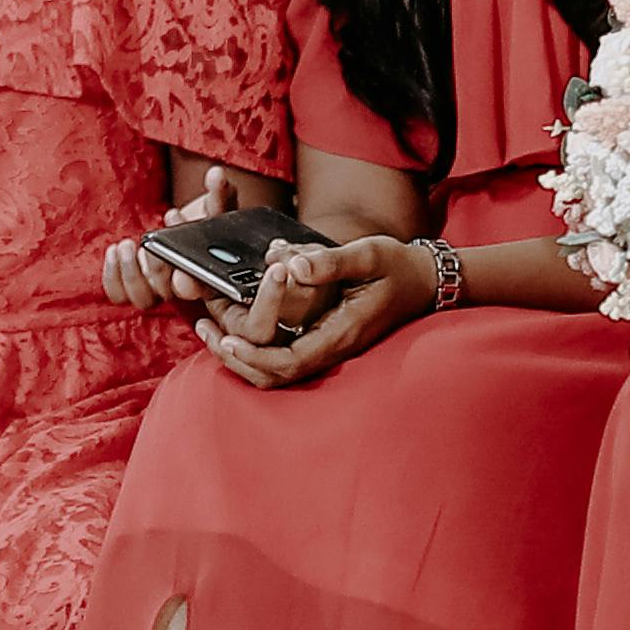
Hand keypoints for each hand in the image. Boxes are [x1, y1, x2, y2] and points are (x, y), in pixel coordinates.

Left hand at [99, 167, 248, 313]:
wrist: (183, 225)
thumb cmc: (205, 218)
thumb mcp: (217, 204)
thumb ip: (220, 193)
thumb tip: (216, 175)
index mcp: (212, 275)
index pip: (206, 291)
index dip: (194, 285)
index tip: (181, 271)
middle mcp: (184, 288)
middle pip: (172, 293)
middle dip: (159, 270)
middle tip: (150, 245)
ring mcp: (158, 289)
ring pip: (144, 299)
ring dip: (132, 275)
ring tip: (128, 244)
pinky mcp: (135, 285)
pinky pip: (119, 295)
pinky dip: (113, 276)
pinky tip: (115, 250)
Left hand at [202, 233, 440, 391]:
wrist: (424, 282)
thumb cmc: (398, 267)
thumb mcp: (369, 254)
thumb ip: (331, 261)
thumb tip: (292, 265)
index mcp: (342, 333)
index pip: (291, 362)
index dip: (255, 357)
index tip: (226, 339)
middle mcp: (332, 348)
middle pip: (276, 375)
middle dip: (237, 360)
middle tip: (205, 331)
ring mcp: (327, 348)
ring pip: (277, 371)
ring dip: (242, 356)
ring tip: (210, 330)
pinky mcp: (323, 340)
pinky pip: (283, 356)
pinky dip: (255, 348)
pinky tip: (235, 326)